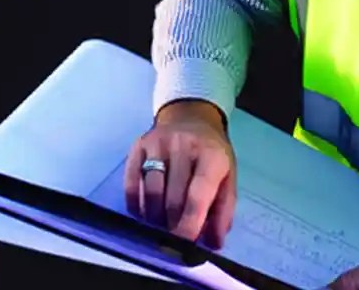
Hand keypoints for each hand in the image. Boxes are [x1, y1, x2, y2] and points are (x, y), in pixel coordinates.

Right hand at [123, 100, 237, 247]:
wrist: (191, 116)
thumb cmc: (211, 153)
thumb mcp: (228, 175)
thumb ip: (223, 210)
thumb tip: (214, 242)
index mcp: (211, 155)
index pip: (197, 195)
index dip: (190, 223)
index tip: (186, 243)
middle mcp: (183, 145)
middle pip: (172, 198)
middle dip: (173, 224)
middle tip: (175, 234)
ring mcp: (158, 143)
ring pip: (150, 193)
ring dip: (154, 217)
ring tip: (161, 223)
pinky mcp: (139, 145)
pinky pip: (131, 183)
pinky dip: (136, 204)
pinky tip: (144, 211)